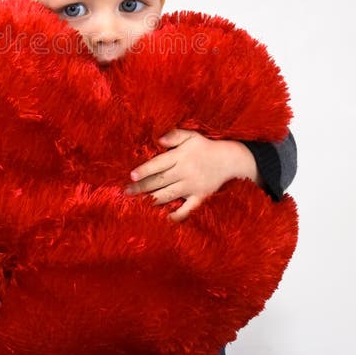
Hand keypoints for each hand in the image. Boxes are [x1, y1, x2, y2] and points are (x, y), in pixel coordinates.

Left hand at [127, 129, 262, 222]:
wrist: (229, 160)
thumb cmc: (205, 147)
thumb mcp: (191, 136)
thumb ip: (174, 135)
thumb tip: (158, 140)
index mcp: (180, 157)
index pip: (158, 164)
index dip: (145, 170)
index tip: (132, 176)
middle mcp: (184, 172)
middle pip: (159, 182)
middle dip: (141, 187)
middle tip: (126, 192)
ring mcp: (192, 187)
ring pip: (168, 195)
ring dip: (152, 200)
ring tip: (137, 204)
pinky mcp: (200, 197)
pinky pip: (187, 209)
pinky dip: (176, 215)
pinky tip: (164, 218)